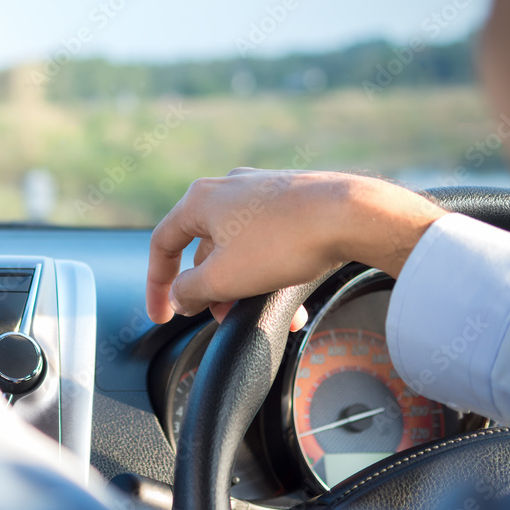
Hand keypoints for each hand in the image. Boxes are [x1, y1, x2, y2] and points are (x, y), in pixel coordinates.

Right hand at [145, 168, 446, 326]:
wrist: (352, 214)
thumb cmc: (284, 241)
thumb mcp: (224, 278)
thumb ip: (190, 291)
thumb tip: (181, 296)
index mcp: (200, 200)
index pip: (162, 244)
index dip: (157, 286)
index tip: (163, 316)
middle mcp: (227, 189)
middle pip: (204, 249)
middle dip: (213, 292)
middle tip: (223, 319)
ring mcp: (261, 191)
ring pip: (239, 249)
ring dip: (245, 287)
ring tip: (265, 314)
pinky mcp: (291, 199)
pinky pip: (268, 242)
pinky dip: (270, 272)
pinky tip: (292, 299)